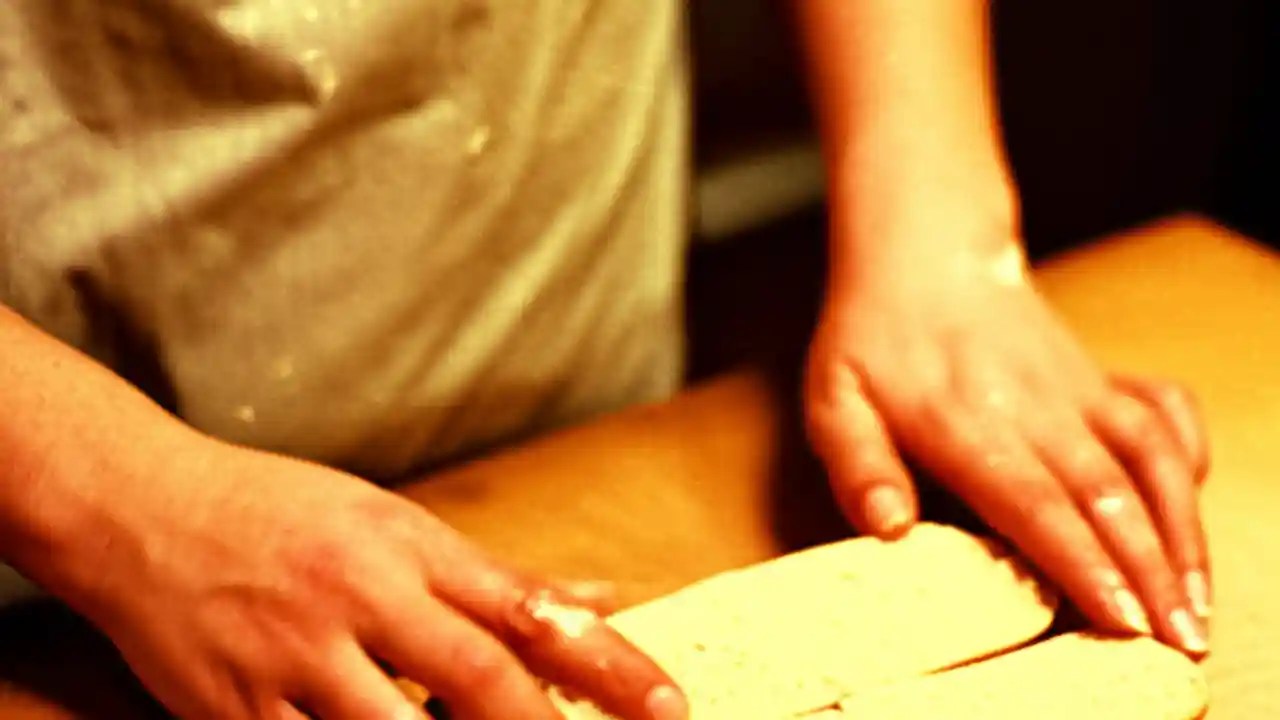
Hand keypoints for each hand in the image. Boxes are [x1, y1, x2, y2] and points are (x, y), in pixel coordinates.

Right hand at [51, 434, 686, 719]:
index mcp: (406, 544)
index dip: (606, 660)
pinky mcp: (234, 710)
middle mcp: (358, 595)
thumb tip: (597, 595)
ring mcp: (293, 657)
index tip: (667, 702)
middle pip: (474, 674)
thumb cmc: (278, 510)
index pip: (526, 606)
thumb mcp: (392, 520)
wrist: (139, 505)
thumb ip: (492, 573)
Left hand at [804, 217, 1210, 655]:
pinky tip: (1189, 500)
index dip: (1082, 564)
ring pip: (1150, 459)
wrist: (921, 254)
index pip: (1035, 503)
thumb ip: (859, 467)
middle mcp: (1034, 408)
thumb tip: (888, 528)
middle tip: (1181, 640)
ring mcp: (1076, 390)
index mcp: (965, 424)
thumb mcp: (835, 402)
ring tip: (1196, 600)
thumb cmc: (871, 339)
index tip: (1122, 619)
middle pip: (1106, 496)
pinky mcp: (1100, 378)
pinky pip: (1163, 414)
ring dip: (1182, 530)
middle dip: (1149, 573)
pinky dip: (1187, 457)